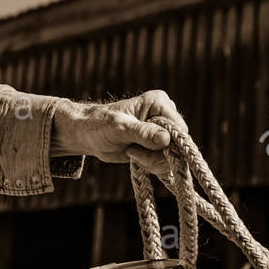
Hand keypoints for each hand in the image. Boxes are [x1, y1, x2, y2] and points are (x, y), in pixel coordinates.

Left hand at [52, 91, 187, 173]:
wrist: (88, 135)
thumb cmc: (100, 125)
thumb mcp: (120, 128)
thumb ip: (143, 133)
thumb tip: (166, 139)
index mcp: (159, 103)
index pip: (179, 129)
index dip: (169, 144)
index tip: (146, 148)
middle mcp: (165, 115)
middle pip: (179, 145)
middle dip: (158, 156)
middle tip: (134, 154)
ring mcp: (163, 132)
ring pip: (173, 157)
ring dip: (153, 162)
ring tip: (132, 154)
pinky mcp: (158, 146)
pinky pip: (165, 162)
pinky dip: (152, 165)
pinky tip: (135, 158)